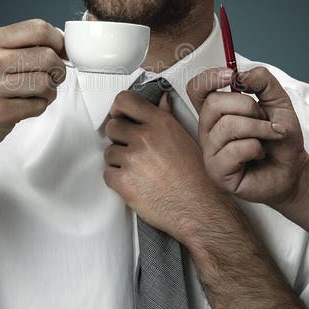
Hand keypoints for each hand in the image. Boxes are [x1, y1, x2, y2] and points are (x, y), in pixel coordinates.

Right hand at [0, 19, 65, 166]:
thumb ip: (19, 48)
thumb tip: (61, 43)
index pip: (38, 28)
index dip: (58, 41)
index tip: (61, 53)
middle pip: (47, 56)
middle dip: (58, 70)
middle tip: (52, 79)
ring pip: (46, 82)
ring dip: (49, 92)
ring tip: (35, 95)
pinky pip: (38, 105)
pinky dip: (38, 108)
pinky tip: (24, 108)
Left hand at [104, 90, 224, 240]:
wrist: (200, 208)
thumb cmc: (198, 177)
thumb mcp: (185, 138)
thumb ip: (167, 116)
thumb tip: (161, 100)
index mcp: (160, 123)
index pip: (125, 101)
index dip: (118, 109)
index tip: (120, 117)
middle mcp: (145, 138)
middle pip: (112, 127)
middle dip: (120, 138)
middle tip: (134, 151)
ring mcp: (132, 159)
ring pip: (109, 153)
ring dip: (119, 161)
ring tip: (140, 172)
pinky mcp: (123, 182)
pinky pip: (108, 174)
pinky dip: (118, 180)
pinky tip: (136, 184)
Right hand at [186, 66, 308, 205]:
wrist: (293, 167)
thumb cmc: (280, 137)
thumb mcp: (278, 100)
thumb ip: (262, 80)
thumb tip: (240, 75)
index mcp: (216, 112)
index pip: (196, 89)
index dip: (209, 78)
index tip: (232, 76)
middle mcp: (208, 130)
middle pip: (213, 103)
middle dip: (248, 106)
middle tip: (263, 118)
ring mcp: (210, 152)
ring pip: (227, 126)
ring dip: (259, 128)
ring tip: (268, 137)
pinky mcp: (217, 172)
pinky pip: (234, 150)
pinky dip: (256, 149)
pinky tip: (259, 154)